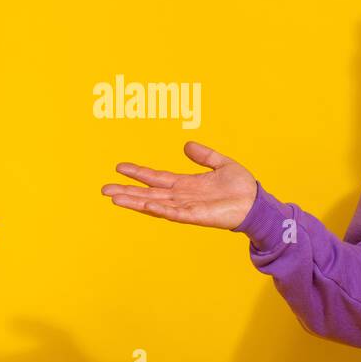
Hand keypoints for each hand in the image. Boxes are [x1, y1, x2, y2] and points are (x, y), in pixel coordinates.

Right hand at [101, 141, 257, 229]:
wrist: (256, 203)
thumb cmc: (241, 187)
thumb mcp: (221, 163)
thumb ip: (204, 155)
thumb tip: (186, 145)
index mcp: (186, 184)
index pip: (156, 178)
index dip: (139, 173)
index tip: (120, 167)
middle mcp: (182, 196)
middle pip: (149, 193)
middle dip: (127, 190)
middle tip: (104, 188)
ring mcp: (187, 207)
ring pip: (155, 204)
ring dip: (135, 201)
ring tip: (114, 198)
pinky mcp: (196, 216)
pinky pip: (174, 213)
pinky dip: (159, 209)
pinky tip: (144, 204)